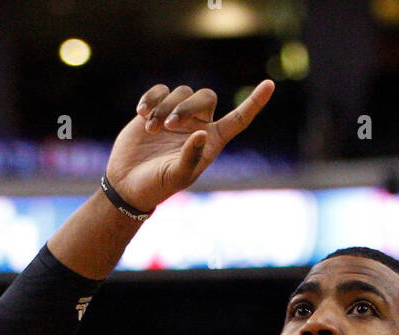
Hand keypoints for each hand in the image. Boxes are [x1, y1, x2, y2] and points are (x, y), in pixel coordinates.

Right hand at [106, 80, 274, 211]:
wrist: (128, 182)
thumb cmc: (157, 185)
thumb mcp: (177, 176)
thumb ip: (191, 157)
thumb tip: (202, 133)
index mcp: (212, 142)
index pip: (238, 119)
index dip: (254, 103)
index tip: (270, 84)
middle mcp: (198, 126)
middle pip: (206, 97)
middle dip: (188, 106)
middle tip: (168, 125)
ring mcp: (177, 115)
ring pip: (181, 92)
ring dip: (164, 108)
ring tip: (150, 129)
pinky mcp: (156, 109)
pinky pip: (160, 90)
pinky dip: (151, 99)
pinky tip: (141, 114)